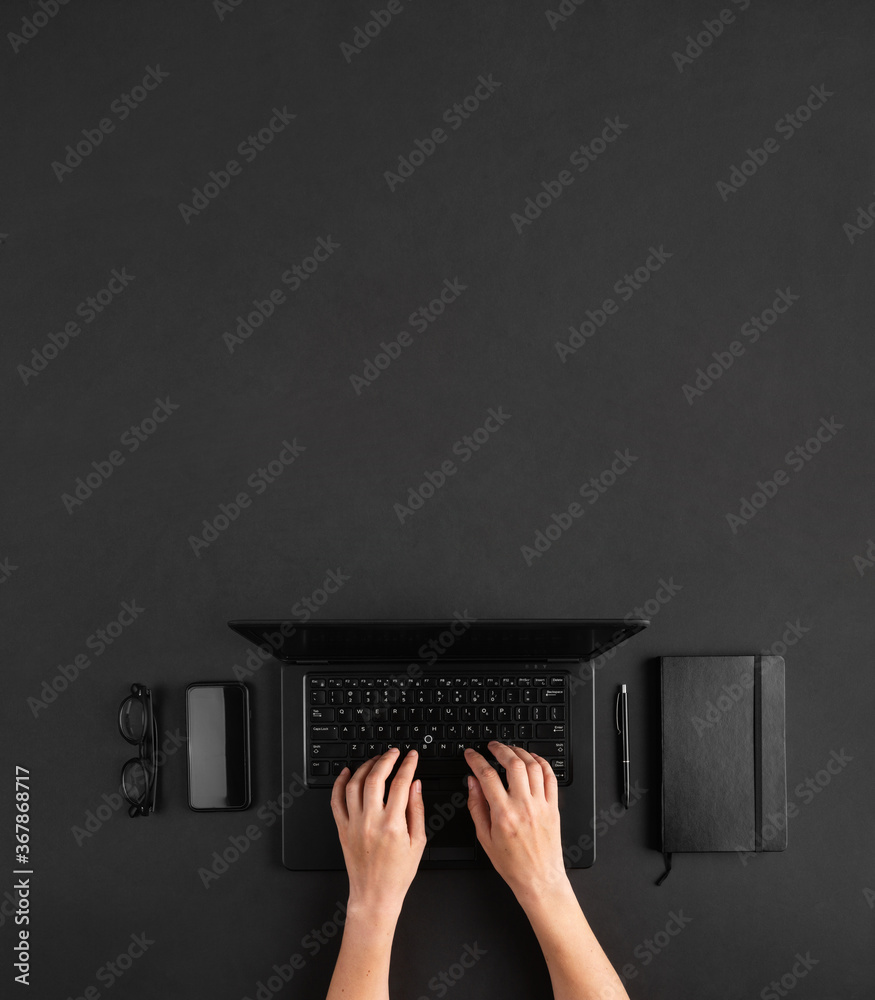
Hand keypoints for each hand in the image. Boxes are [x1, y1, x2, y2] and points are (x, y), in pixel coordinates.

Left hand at [330, 748, 426, 913]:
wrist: (374, 895)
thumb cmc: (398, 873)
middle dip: (386, 759)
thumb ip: (417, 809)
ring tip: (376, 760)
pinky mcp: (342, 829)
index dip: (407, 765)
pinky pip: (336, 800)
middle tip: (394, 753)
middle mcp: (371, 822)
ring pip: (354, 784)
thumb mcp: (418, 842)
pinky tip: (347, 772)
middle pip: (375, 778)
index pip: (401, 784)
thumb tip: (415, 784)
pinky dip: (340, 783)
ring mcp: (354, 824)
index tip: (411, 757)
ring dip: (365, 766)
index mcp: (393, 825)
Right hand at [465, 741, 568, 904]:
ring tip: (510, 750)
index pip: (487, 776)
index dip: (476, 760)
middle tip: (492, 746)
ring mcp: (541, 805)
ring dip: (520, 752)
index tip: (471, 754)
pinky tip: (533, 760)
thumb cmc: (512, 863)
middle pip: (513, 764)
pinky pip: (551, 777)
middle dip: (500, 749)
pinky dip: (542, 763)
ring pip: (533, 766)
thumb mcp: (485, 837)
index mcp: (504, 814)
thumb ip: (476, 806)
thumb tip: (472, 783)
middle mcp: (524, 806)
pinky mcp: (553, 807)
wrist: (539, 879)